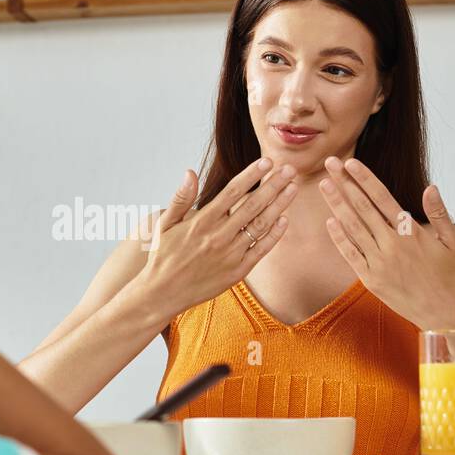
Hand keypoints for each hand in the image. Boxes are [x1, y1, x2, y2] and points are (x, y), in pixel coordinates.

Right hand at [137, 158, 295, 317]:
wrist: (161, 293)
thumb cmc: (162, 256)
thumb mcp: (164, 224)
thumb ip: (180, 198)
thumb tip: (190, 173)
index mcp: (202, 221)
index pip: (233, 192)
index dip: (252, 175)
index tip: (267, 161)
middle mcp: (218, 236)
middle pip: (253, 205)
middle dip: (273, 185)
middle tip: (289, 169)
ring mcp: (230, 255)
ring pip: (260, 225)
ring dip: (279, 205)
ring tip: (293, 188)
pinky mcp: (237, 272)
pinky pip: (261, 250)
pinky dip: (274, 235)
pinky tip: (284, 220)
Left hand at [318, 156, 454, 328]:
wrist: (446, 315)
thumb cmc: (452, 277)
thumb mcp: (453, 242)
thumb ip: (439, 213)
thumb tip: (431, 187)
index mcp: (411, 232)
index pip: (382, 197)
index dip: (364, 178)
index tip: (350, 163)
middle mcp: (393, 244)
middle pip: (362, 207)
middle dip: (344, 183)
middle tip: (329, 163)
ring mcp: (379, 262)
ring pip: (352, 227)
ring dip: (336, 205)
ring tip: (323, 185)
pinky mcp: (371, 280)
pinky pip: (351, 255)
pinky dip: (339, 238)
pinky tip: (329, 222)